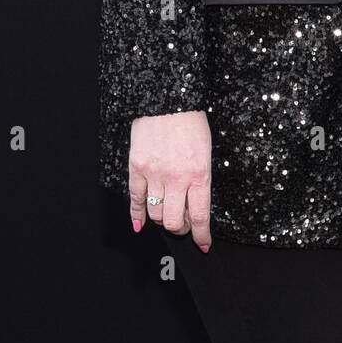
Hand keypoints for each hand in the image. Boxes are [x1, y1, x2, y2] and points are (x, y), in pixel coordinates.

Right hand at [129, 110, 212, 249]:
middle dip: (181, 229)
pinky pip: (135, 199)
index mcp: (200, 174)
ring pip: (156, 214)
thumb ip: (201, 179)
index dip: (201, 234)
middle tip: (184, 226)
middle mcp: (177, 178)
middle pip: (175, 221)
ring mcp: (154, 174)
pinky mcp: (137, 168)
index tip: (203, 243)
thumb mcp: (206, 151)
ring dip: (162, 221)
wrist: (168, 99)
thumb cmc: (191, 122)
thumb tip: (195, 204)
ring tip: (167, 217)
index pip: (200, 216)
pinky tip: (139, 224)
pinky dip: (136, 215)